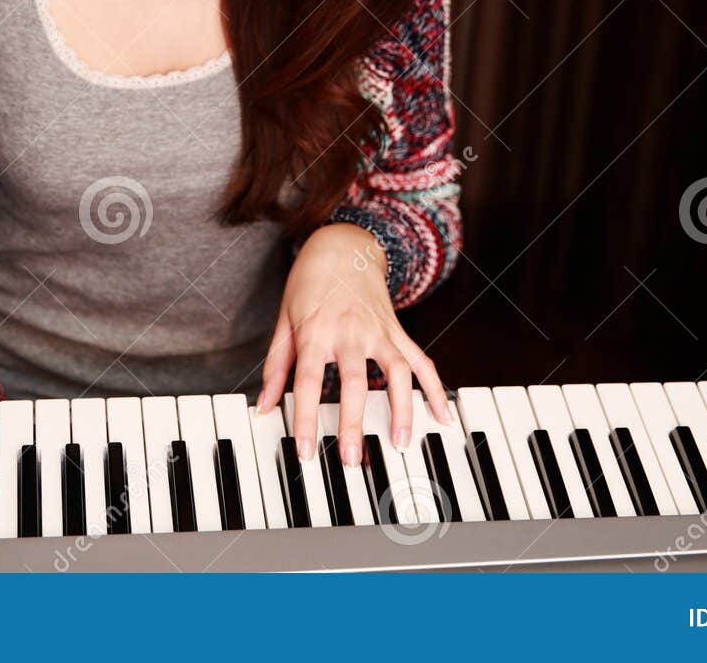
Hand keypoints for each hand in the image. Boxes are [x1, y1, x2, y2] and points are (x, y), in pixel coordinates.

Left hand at [256, 223, 448, 466]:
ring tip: (402, 443)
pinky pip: (421, 362)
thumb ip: (276, 366)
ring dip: (402, 409)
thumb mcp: (284, 321)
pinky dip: (434, 389)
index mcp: (316, 331)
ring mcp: (379, 331)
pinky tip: (442, 416)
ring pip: (396, 372)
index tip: (306, 451)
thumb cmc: (308, 284)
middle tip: (352, 460)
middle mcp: (349, 332)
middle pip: (353, 382)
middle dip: (353, 423)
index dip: (305, 418)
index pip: (307, 381)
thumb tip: (264, 407)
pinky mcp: (397, 331)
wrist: (342, 246)